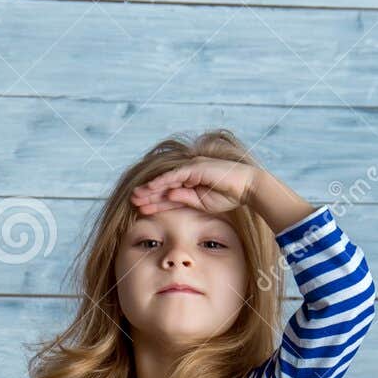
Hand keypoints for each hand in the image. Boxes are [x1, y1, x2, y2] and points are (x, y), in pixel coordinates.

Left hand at [131, 158, 258, 216]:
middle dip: (148, 194)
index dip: (154, 202)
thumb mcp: (202, 203)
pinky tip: (150, 188)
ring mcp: (190, 170)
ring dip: (150, 189)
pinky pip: (174, 176)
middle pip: (163, 186)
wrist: (246, 187)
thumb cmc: (229, 195)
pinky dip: (161, 182)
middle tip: (132, 201)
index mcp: (189, 185)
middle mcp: (187, 175)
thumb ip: (185, 200)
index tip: (141, 209)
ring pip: (165, 180)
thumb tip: (169, 197)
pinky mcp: (194, 168)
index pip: (168, 194)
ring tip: (136, 196)